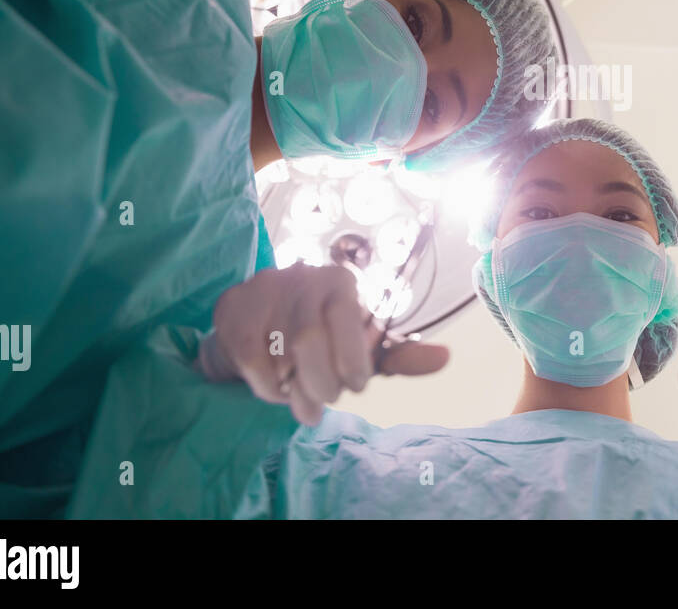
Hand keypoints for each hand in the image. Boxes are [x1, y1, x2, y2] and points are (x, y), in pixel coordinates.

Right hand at [204, 262, 449, 424]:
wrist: (260, 329)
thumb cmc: (321, 340)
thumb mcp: (361, 348)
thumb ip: (399, 356)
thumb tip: (446, 358)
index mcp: (340, 281)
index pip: (348, 320)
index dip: (352, 361)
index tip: (354, 386)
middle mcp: (301, 275)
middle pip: (308, 339)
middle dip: (321, 381)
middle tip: (327, 399)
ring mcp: (263, 288)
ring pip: (278, 351)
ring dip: (294, 389)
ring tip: (303, 401)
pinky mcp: (231, 307)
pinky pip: (250, 358)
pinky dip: (267, 386)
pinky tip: (277, 390)